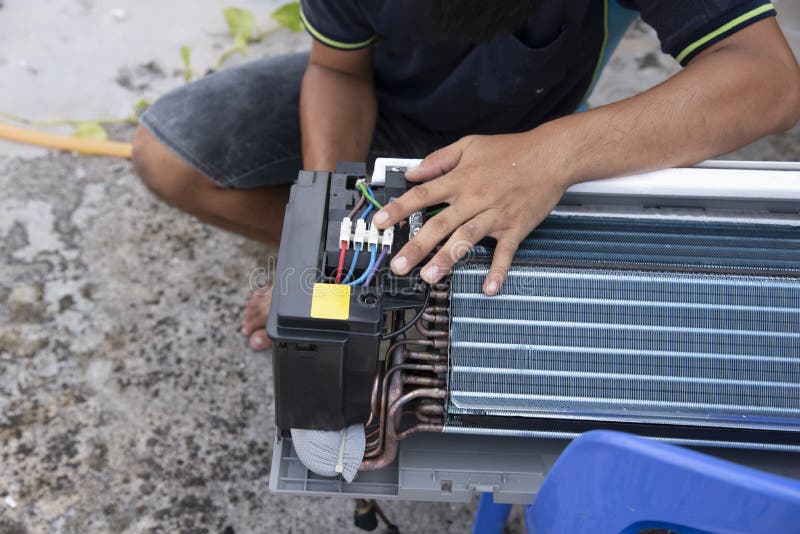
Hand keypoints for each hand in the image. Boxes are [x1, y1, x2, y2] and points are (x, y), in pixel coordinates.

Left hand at [372, 128, 571, 294]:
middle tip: (399, 265)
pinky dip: (497, 271)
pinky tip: (488, 287)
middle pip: (439, 224)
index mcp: (460, 179)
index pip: (422, 195)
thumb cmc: (511, 150)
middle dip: (416, 246)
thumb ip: (439, 159)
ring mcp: (495, 215)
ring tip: (430, 277)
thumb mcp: (469, 145)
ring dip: (447, 259)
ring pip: (466, 239)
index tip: (380, 223)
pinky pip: (505, 253)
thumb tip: (413, 172)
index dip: (398, 209)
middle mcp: (474, 199)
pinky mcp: (515, 227)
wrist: (551, 155)